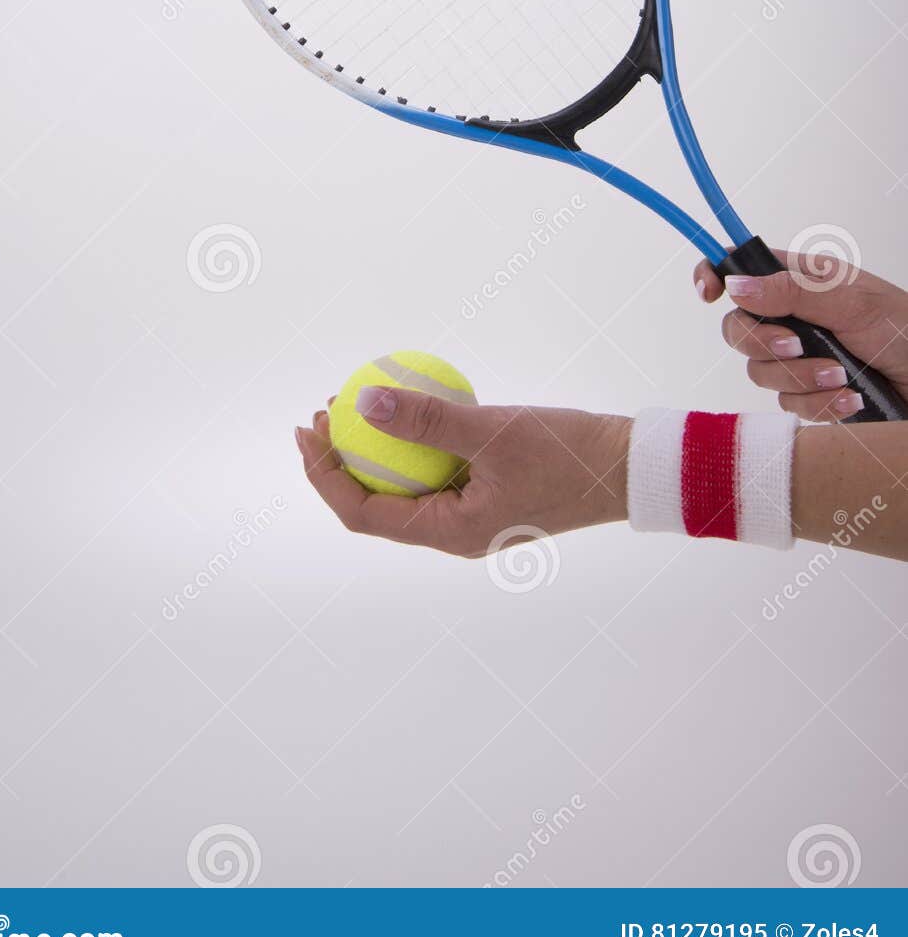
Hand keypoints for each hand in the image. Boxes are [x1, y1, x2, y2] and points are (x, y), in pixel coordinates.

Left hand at [295, 391, 629, 554]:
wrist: (627, 469)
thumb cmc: (565, 453)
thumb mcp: (492, 429)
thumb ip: (427, 418)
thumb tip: (364, 402)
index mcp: (448, 534)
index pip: (363, 514)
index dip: (324, 475)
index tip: (309, 429)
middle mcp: (453, 533)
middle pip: (375, 504)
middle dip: (341, 459)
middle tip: (325, 411)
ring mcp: (470, 515)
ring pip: (404, 487)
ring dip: (374, 450)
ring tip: (356, 402)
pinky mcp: (487, 493)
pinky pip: (435, 471)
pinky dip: (413, 443)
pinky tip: (408, 405)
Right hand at [694, 249, 907, 420]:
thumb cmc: (904, 329)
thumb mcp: (851, 301)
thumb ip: (791, 291)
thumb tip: (735, 286)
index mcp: (797, 281)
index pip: (738, 270)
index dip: (714, 276)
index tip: (709, 293)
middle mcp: (790, 317)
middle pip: (737, 328)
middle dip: (763, 343)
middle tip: (797, 346)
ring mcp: (798, 358)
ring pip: (760, 373)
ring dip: (801, 378)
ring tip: (842, 376)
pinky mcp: (810, 395)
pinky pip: (788, 405)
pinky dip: (819, 405)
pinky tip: (850, 399)